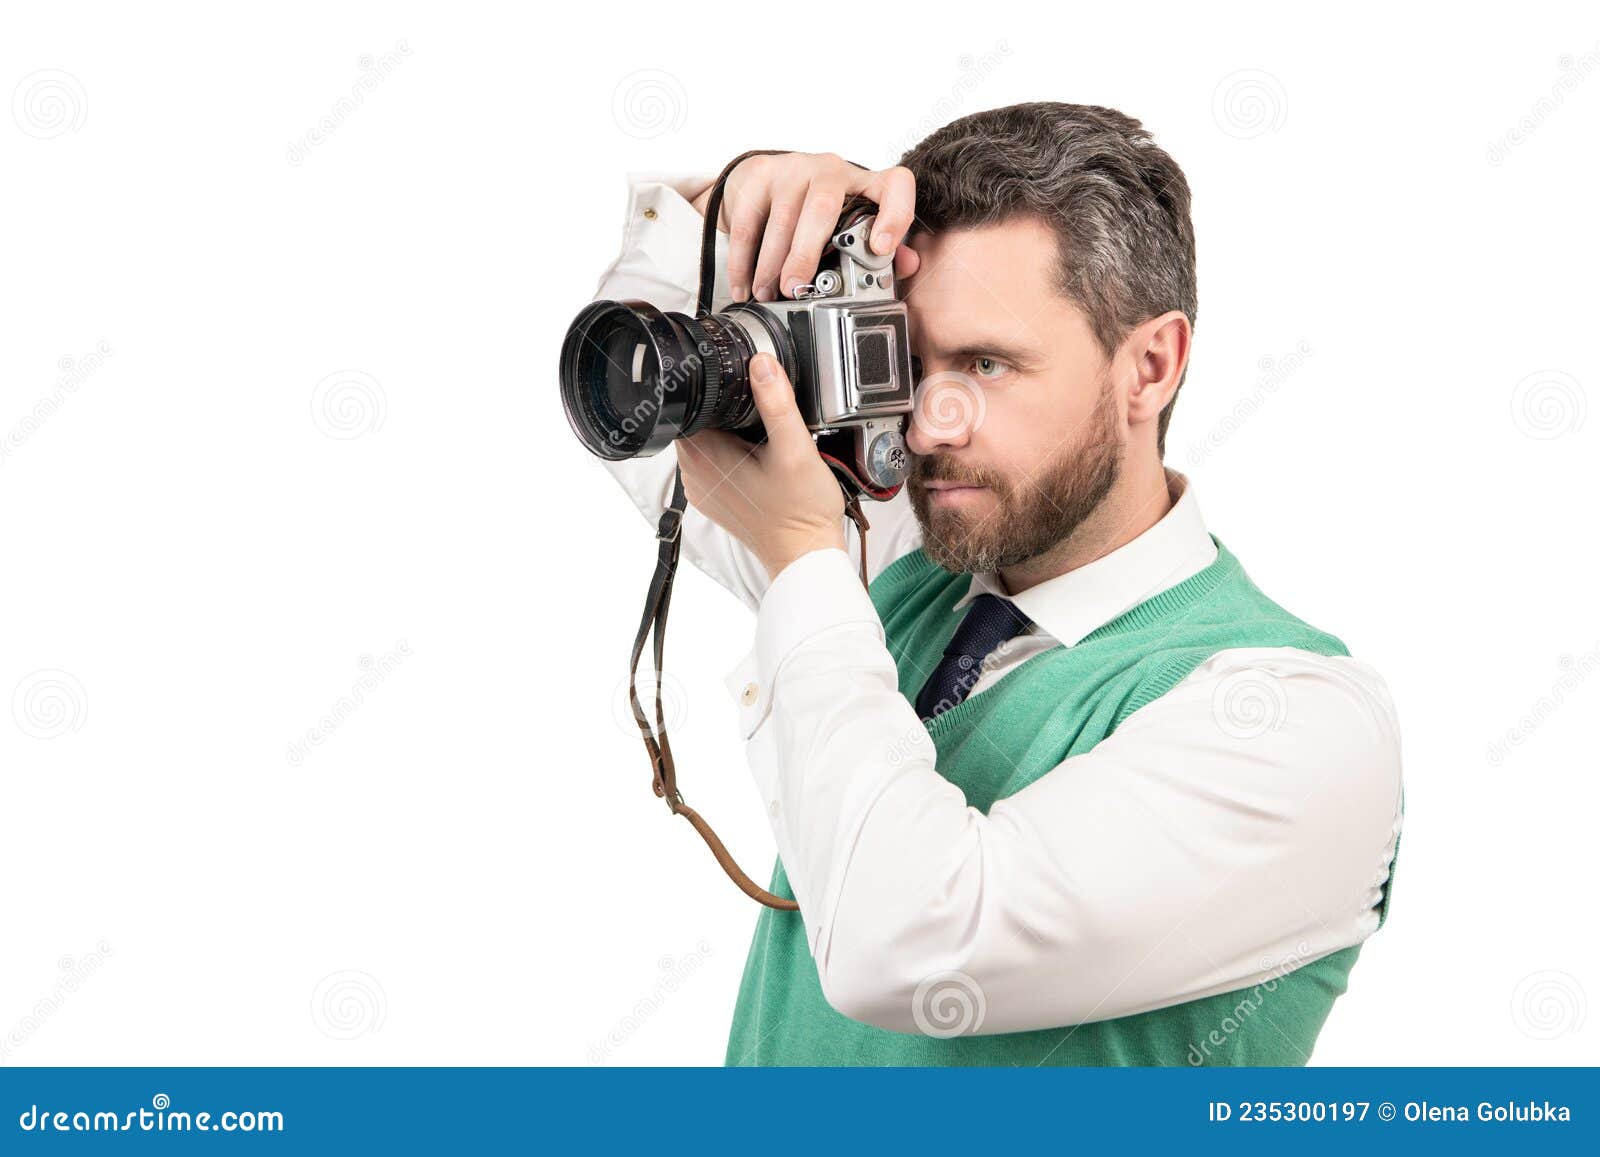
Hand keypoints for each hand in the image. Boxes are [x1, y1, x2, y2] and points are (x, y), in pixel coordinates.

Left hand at [677, 354, 845, 579]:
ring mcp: (704, 489)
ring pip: (707, 440)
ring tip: (763, 437)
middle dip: (725, 410)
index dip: (714, 389)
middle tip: (760, 415)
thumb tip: (761, 364)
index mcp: (704, 457)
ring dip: (730, 431)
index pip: (690, 406)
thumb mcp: (795, 449)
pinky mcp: (717, 498)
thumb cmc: (800, 512)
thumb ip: (777, 404)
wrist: (806, 555)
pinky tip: (761, 456)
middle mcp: (695, 474)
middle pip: (698, 420)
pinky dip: (734, 453)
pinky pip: (716, 462)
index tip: (739, 387)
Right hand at [690, 152, 921, 302]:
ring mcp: (794, 168)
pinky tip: (744, 283)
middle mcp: (832, 170)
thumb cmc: (815, 213)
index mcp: (865, 184)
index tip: (881, 247)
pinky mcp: (761, 173)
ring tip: (767, 292)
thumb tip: (908, 265)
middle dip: (806, 253)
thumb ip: (880, 251)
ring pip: (782, 217)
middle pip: (823, 205)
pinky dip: (742, 259)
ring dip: (771, 263)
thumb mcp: (849, 227)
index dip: (894, 215)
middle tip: (794, 288)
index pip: (895, 185)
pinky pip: (748, 220)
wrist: (765, 181)